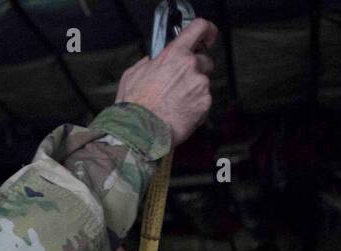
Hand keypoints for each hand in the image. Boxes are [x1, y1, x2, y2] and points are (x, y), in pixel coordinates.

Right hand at [115, 18, 217, 145]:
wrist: (140, 132)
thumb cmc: (135, 106)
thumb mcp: (133, 74)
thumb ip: (150, 62)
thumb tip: (155, 61)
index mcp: (174, 54)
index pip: (199, 28)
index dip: (206, 31)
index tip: (208, 37)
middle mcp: (191, 66)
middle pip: (205, 61)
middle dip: (195, 71)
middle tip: (179, 85)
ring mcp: (200, 85)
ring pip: (203, 84)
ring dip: (193, 91)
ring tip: (174, 104)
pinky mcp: (205, 104)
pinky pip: (204, 102)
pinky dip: (195, 107)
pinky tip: (179, 114)